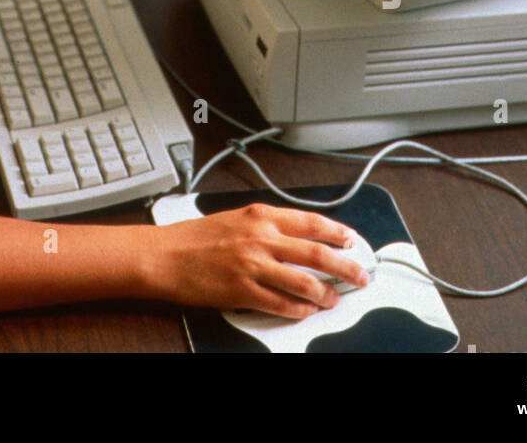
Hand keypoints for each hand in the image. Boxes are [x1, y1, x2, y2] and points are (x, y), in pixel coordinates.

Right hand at [155, 204, 366, 317]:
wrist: (166, 255)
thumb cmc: (196, 237)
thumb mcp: (235, 218)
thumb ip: (266, 226)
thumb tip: (298, 238)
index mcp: (260, 216)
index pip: (311, 222)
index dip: (337, 233)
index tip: (352, 241)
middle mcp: (261, 238)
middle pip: (316, 253)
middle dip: (345, 266)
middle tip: (360, 275)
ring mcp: (253, 266)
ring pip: (304, 283)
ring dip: (325, 294)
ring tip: (333, 299)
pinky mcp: (244, 292)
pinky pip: (282, 304)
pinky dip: (299, 310)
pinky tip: (305, 311)